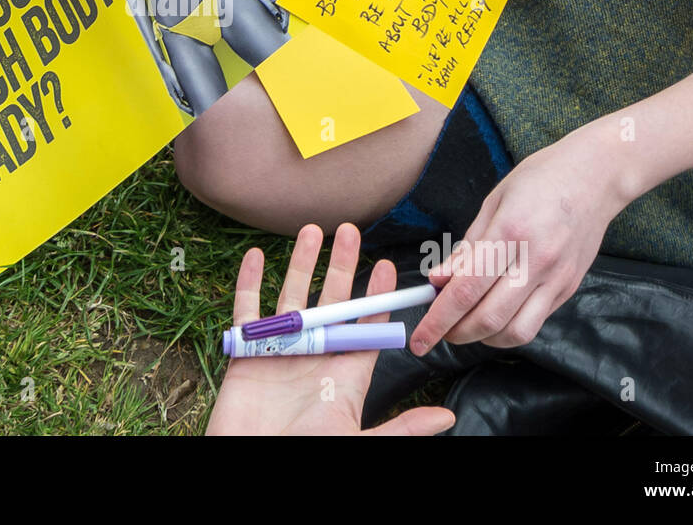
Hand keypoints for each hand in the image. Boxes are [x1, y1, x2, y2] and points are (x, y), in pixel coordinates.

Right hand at [160, 60, 191, 115]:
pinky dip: (187, 98)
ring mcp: (173, 90)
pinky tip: (192, 98)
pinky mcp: (175, 87)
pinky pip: (182, 95)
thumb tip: (183, 96)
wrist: (163, 65)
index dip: (187, 109)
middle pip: (181, 104)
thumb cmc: (169, 72)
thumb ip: (179, 88)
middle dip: (188, 109)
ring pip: (182, 100)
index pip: (180, 104)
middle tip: (196, 113)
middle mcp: (173, 93)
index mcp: (172, 93)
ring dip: (188, 104)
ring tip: (195, 107)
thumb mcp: (174, 80)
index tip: (194, 113)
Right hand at [207, 223, 455, 435]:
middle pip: (331, 301)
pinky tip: (255, 257)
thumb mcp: (356, 439)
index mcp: (343, 375)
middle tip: (350, 231)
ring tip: (312, 230)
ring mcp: (279, 351)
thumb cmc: (304, 454)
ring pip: (291, 297)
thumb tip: (447, 417)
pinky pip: (246, 311)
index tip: (386, 266)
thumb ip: (401, 428)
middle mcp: (314, 356)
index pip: (365, 326)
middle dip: (340, 266)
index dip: (376, 296)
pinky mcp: (245, 353)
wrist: (251, 463)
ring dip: (300, 263)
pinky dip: (249, 283)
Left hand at [243, 0, 288, 30]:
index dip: (285, 22)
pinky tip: (278, 21)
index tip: (284, 29)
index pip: (285, 14)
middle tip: (284, 31)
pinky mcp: (274, 1)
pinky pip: (280, 11)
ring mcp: (277, 1)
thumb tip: (278, 16)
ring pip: (283, 13)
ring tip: (282, 28)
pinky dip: (280, 17)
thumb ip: (271, 7)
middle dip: (286, 23)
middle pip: (286, 14)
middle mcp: (280, 1)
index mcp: (279, 0)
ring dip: (284, 20)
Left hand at [409, 131, 627, 353]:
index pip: (466, 290)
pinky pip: (535, 323)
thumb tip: (438, 280)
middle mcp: (536, 261)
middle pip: (488, 318)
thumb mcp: (493, 202)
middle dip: (455, 334)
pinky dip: (508, 328)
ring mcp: (557, 279)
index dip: (438, 319)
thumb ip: (466, 248)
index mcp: (510, 233)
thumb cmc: (540, 179)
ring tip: (465, 325)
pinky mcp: (569, 288)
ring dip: (483, 338)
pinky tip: (493, 315)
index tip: (419, 338)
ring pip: (515, 332)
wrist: (597, 176)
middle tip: (438, 331)